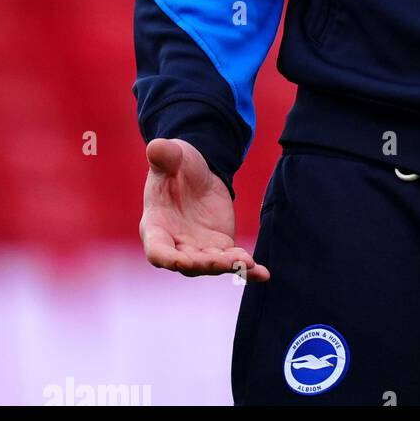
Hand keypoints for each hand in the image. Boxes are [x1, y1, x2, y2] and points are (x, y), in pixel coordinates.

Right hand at [139, 137, 269, 281]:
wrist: (197, 171)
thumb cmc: (176, 165)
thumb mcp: (171, 156)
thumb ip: (164, 156)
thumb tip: (157, 146)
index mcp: (156, 227)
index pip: (157, 251)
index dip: (167, 258)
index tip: (179, 262)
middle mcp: (176, 244)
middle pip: (188, 263)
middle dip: (204, 264)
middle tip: (223, 261)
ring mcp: (198, 249)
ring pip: (212, 265)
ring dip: (228, 266)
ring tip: (248, 263)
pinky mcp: (221, 246)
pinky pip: (233, 261)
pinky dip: (247, 269)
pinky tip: (263, 274)